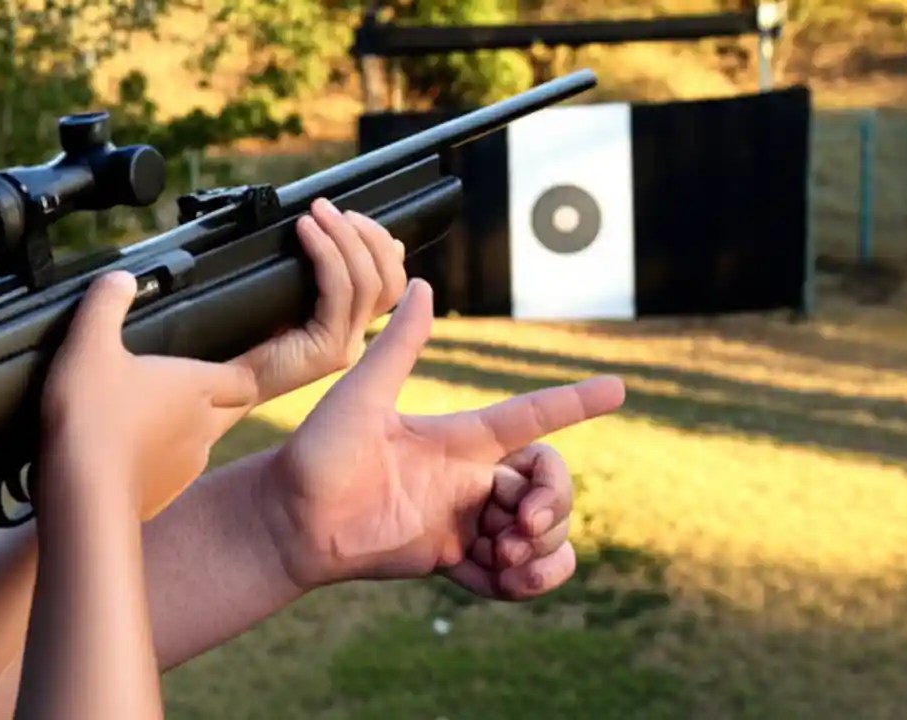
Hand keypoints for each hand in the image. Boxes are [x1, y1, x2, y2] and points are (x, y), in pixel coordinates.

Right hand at [40, 271, 256, 518]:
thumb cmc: (92, 415)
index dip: (238, 370)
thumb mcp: (89, 345)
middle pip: (231, 410)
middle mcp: (204, 427)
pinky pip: (173, 472)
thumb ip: (105, 305)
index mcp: (197, 386)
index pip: (245, 379)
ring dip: (187, 429)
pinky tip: (131, 453)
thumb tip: (120, 277)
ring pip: (202, 442)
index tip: (221, 360)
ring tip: (153, 416)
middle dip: (218, 397)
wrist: (83, 496)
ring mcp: (187, 466)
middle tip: (186, 384)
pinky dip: (161, 460)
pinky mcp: (164, 494)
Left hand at [230, 197, 405, 402]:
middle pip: (389, 281)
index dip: (382, 244)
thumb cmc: (246, 330)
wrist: (222, 374)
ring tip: (317, 214)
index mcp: (349, 322)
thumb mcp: (287, 291)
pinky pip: (339, 292)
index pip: (391, 281)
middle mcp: (354, 336)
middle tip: (331, 209)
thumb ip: (314, 270)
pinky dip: (326, 253)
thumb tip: (331, 227)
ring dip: (344, 237)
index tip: (352, 215)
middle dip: (367, 235)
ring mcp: (344, 345)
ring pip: (367, 282)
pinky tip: (307, 232)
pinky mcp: (329, 350)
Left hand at [260, 279, 624, 597]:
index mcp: (459, 437)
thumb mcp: (362, 393)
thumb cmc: (317, 451)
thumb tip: (420, 283)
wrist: (288, 518)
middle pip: (549, 482)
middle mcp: (470, 478)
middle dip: (556, 500)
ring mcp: (464, 520)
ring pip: (539, 532)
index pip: (532, 416)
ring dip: (544, 545)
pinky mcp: (449, 559)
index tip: (618, 387)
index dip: (575, 401)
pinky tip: (512, 578)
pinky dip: (527, 582)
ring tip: (509, 552)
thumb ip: (397, 345)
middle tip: (522, 520)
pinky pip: (509, 577)